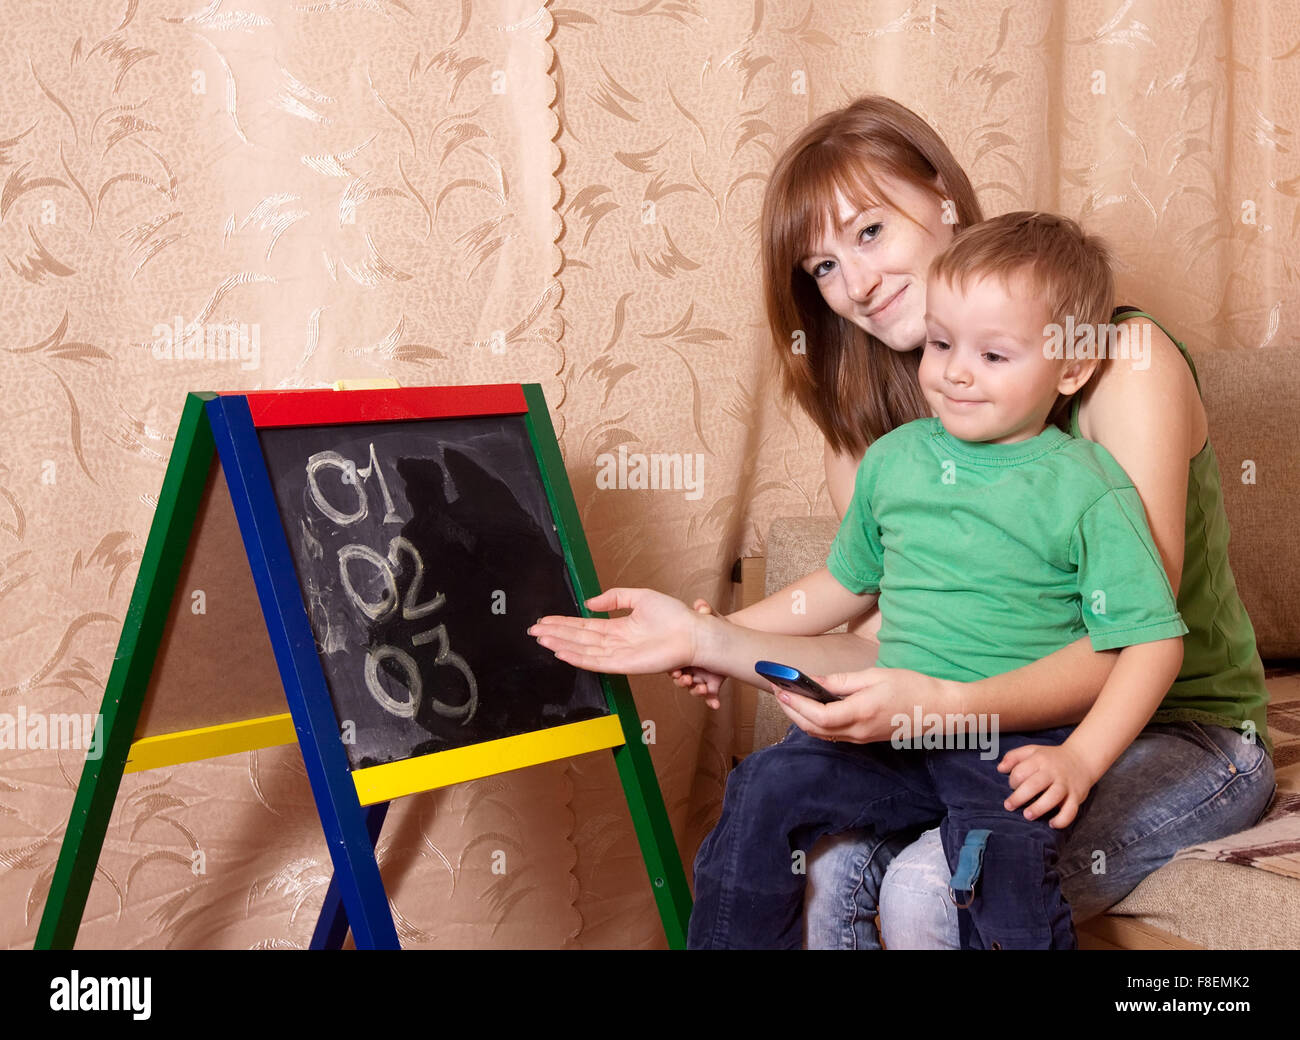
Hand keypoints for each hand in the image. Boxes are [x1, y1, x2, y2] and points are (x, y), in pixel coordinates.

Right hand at [529, 587, 700, 675]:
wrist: (692, 632)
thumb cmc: (674, 616)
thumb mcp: (639, 597)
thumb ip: (614, 598)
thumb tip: (589, 603)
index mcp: (618, 628)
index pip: (584, 626)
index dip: (564, 624)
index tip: (545, 621)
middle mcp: (615, 643)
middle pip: (578, 639)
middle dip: (556, 634)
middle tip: (533, 630)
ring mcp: (618, 655)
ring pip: (582, 650)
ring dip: (561, 644)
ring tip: (541, 639)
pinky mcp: (624, 665)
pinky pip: (596, 662)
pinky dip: (578, 658)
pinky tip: (562, 653)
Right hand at [671, 600, 725, 709]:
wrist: (734, 637)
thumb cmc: (717, 625)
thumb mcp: (710, 616)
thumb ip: (705, 610)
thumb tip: (701, 605)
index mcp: (683, 651)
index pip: (672, 662)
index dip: (672, 668)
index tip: (675, 669)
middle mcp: (689, 665)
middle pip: (681, 678)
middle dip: (683, 682)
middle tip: (687, 679)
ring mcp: (702, 676)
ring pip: (694, 688)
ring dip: (697, 691)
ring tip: (703, 690)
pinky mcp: (714, 683)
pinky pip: (710, 695)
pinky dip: (712, 701)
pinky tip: (715, 704)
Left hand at [775, 666, 955, 743]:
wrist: (938, 709)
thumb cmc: (911, 687)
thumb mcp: (874, 676)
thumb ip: (842, 681)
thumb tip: (815, 681)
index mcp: (861, 712)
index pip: (818, 716)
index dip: (796, 704)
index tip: (781, 688)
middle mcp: (858, 731)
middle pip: (814, 728)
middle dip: (791, 710)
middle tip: (778, 691)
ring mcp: (861, 738)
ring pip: (821, 735)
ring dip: (801, 718)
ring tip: (789, 698)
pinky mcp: (864, 739)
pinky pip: (833, 736)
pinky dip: (815, 724)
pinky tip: (809, 709)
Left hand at [998, 743, 1094, 828]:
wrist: (1081, 759)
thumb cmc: (1051, 758)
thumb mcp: (1032, 750)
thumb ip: (1013, 757)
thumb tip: (1000, 769)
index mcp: (1040, 760)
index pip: (1021, 771)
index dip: (1013, 781)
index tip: (1012, 787)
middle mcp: (1053, 772)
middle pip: (1035, 785)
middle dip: (1019, 797)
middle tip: (1009, 806)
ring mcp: (1065, 785)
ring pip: (1053, 797)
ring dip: (1039, 808)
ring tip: (1027, 815)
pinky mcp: (1076, 796)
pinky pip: (1071, 810)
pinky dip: (1062, 819)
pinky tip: (1051, 824)